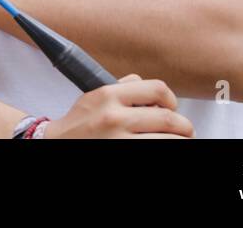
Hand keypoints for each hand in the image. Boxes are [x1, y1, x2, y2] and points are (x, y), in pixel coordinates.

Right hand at [44, 74, 193, 137]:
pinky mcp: (124, 154)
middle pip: (168, 118)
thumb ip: (123, 87)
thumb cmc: (80, 123)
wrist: (57, 144)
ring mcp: (119, 140)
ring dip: (180, 142)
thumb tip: (154, 90)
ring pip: (169, 140)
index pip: (157, 89)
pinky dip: (167, 149)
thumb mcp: (95, 96)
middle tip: (184, 132)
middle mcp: (114, 117)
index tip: (171, 107)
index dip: (171, 99)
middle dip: (184, 127)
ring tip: (178, 141)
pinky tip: (163, 146)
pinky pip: (156, 150)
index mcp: (109, 95)